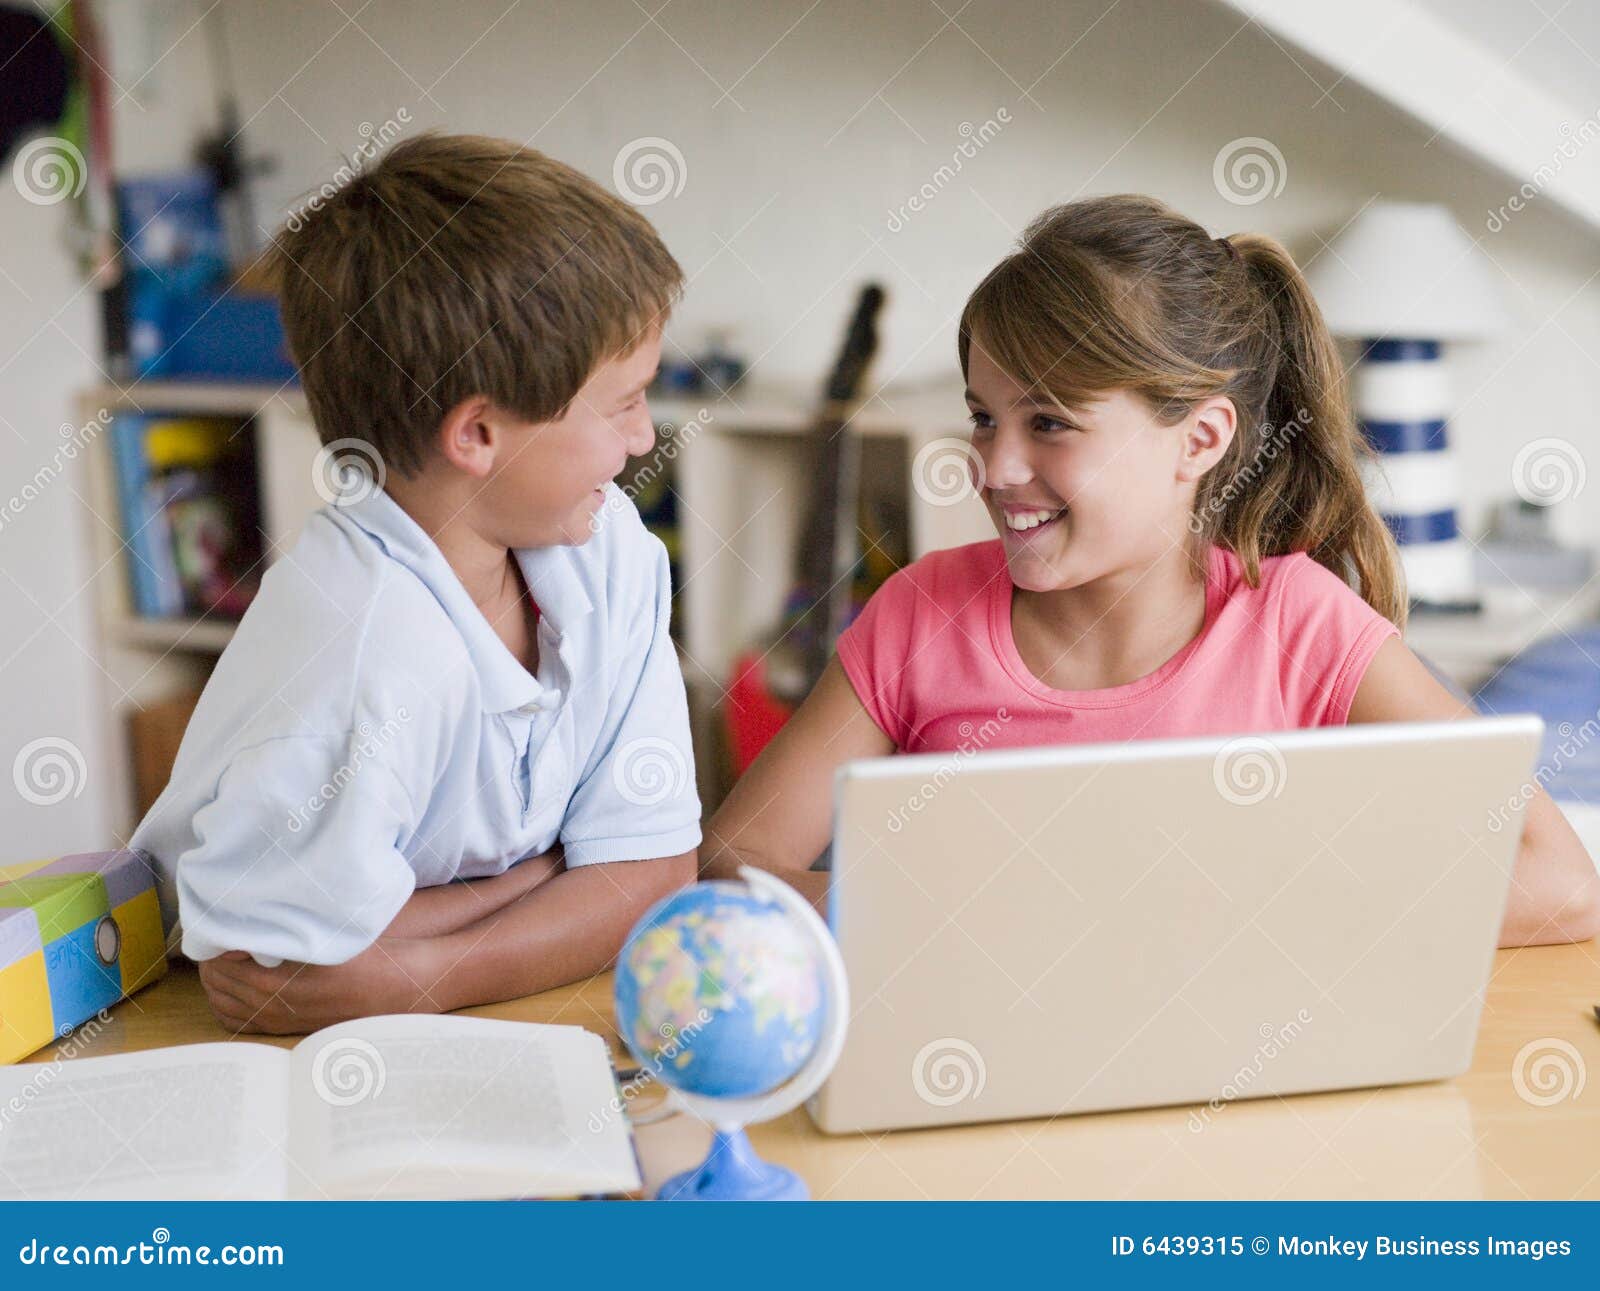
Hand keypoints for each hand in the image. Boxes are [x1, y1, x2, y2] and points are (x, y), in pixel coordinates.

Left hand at [197, 938, 445, 1035]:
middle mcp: (272, 1006)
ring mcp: (275, 1020)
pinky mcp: (279, 1028)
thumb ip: (285, 929)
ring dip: (215, 979)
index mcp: (280, 983)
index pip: (221, 964)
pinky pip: (233, 1020)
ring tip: (221, 955)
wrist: (387, 989)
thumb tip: (244, 921)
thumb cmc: (360, 955)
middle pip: (216, 983)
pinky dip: (223, 1002)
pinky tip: (231, 983)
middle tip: (216, 933)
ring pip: (220, 1002)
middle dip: (210, 958)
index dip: (214, 942)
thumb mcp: (324, 935)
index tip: (218, 922)